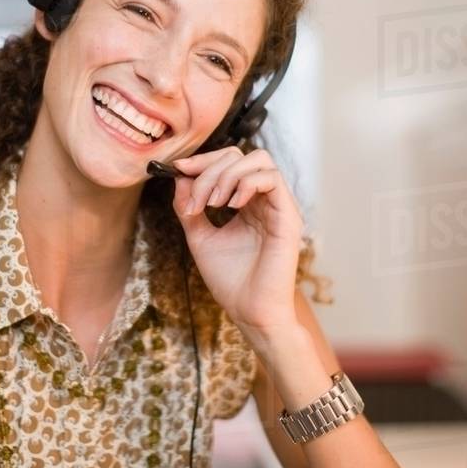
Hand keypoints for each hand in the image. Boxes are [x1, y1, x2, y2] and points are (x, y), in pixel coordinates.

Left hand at [170, 146, 304, 335]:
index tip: (178, 169)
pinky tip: (232, 206)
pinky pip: (272, 179)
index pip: (229, 162)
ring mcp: (278, 206)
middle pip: (241, 155)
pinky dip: (247, 183)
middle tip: (196, 199)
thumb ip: (188, 208)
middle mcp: (264, 200)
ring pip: (259, 160)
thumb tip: (179, 177)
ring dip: (227, 175)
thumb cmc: (231, 281)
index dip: (203, 161)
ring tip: (212, 204)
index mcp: (246, 203)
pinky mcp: (288, 215)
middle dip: (211, 168)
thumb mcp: (200, 238)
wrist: (250, 312)